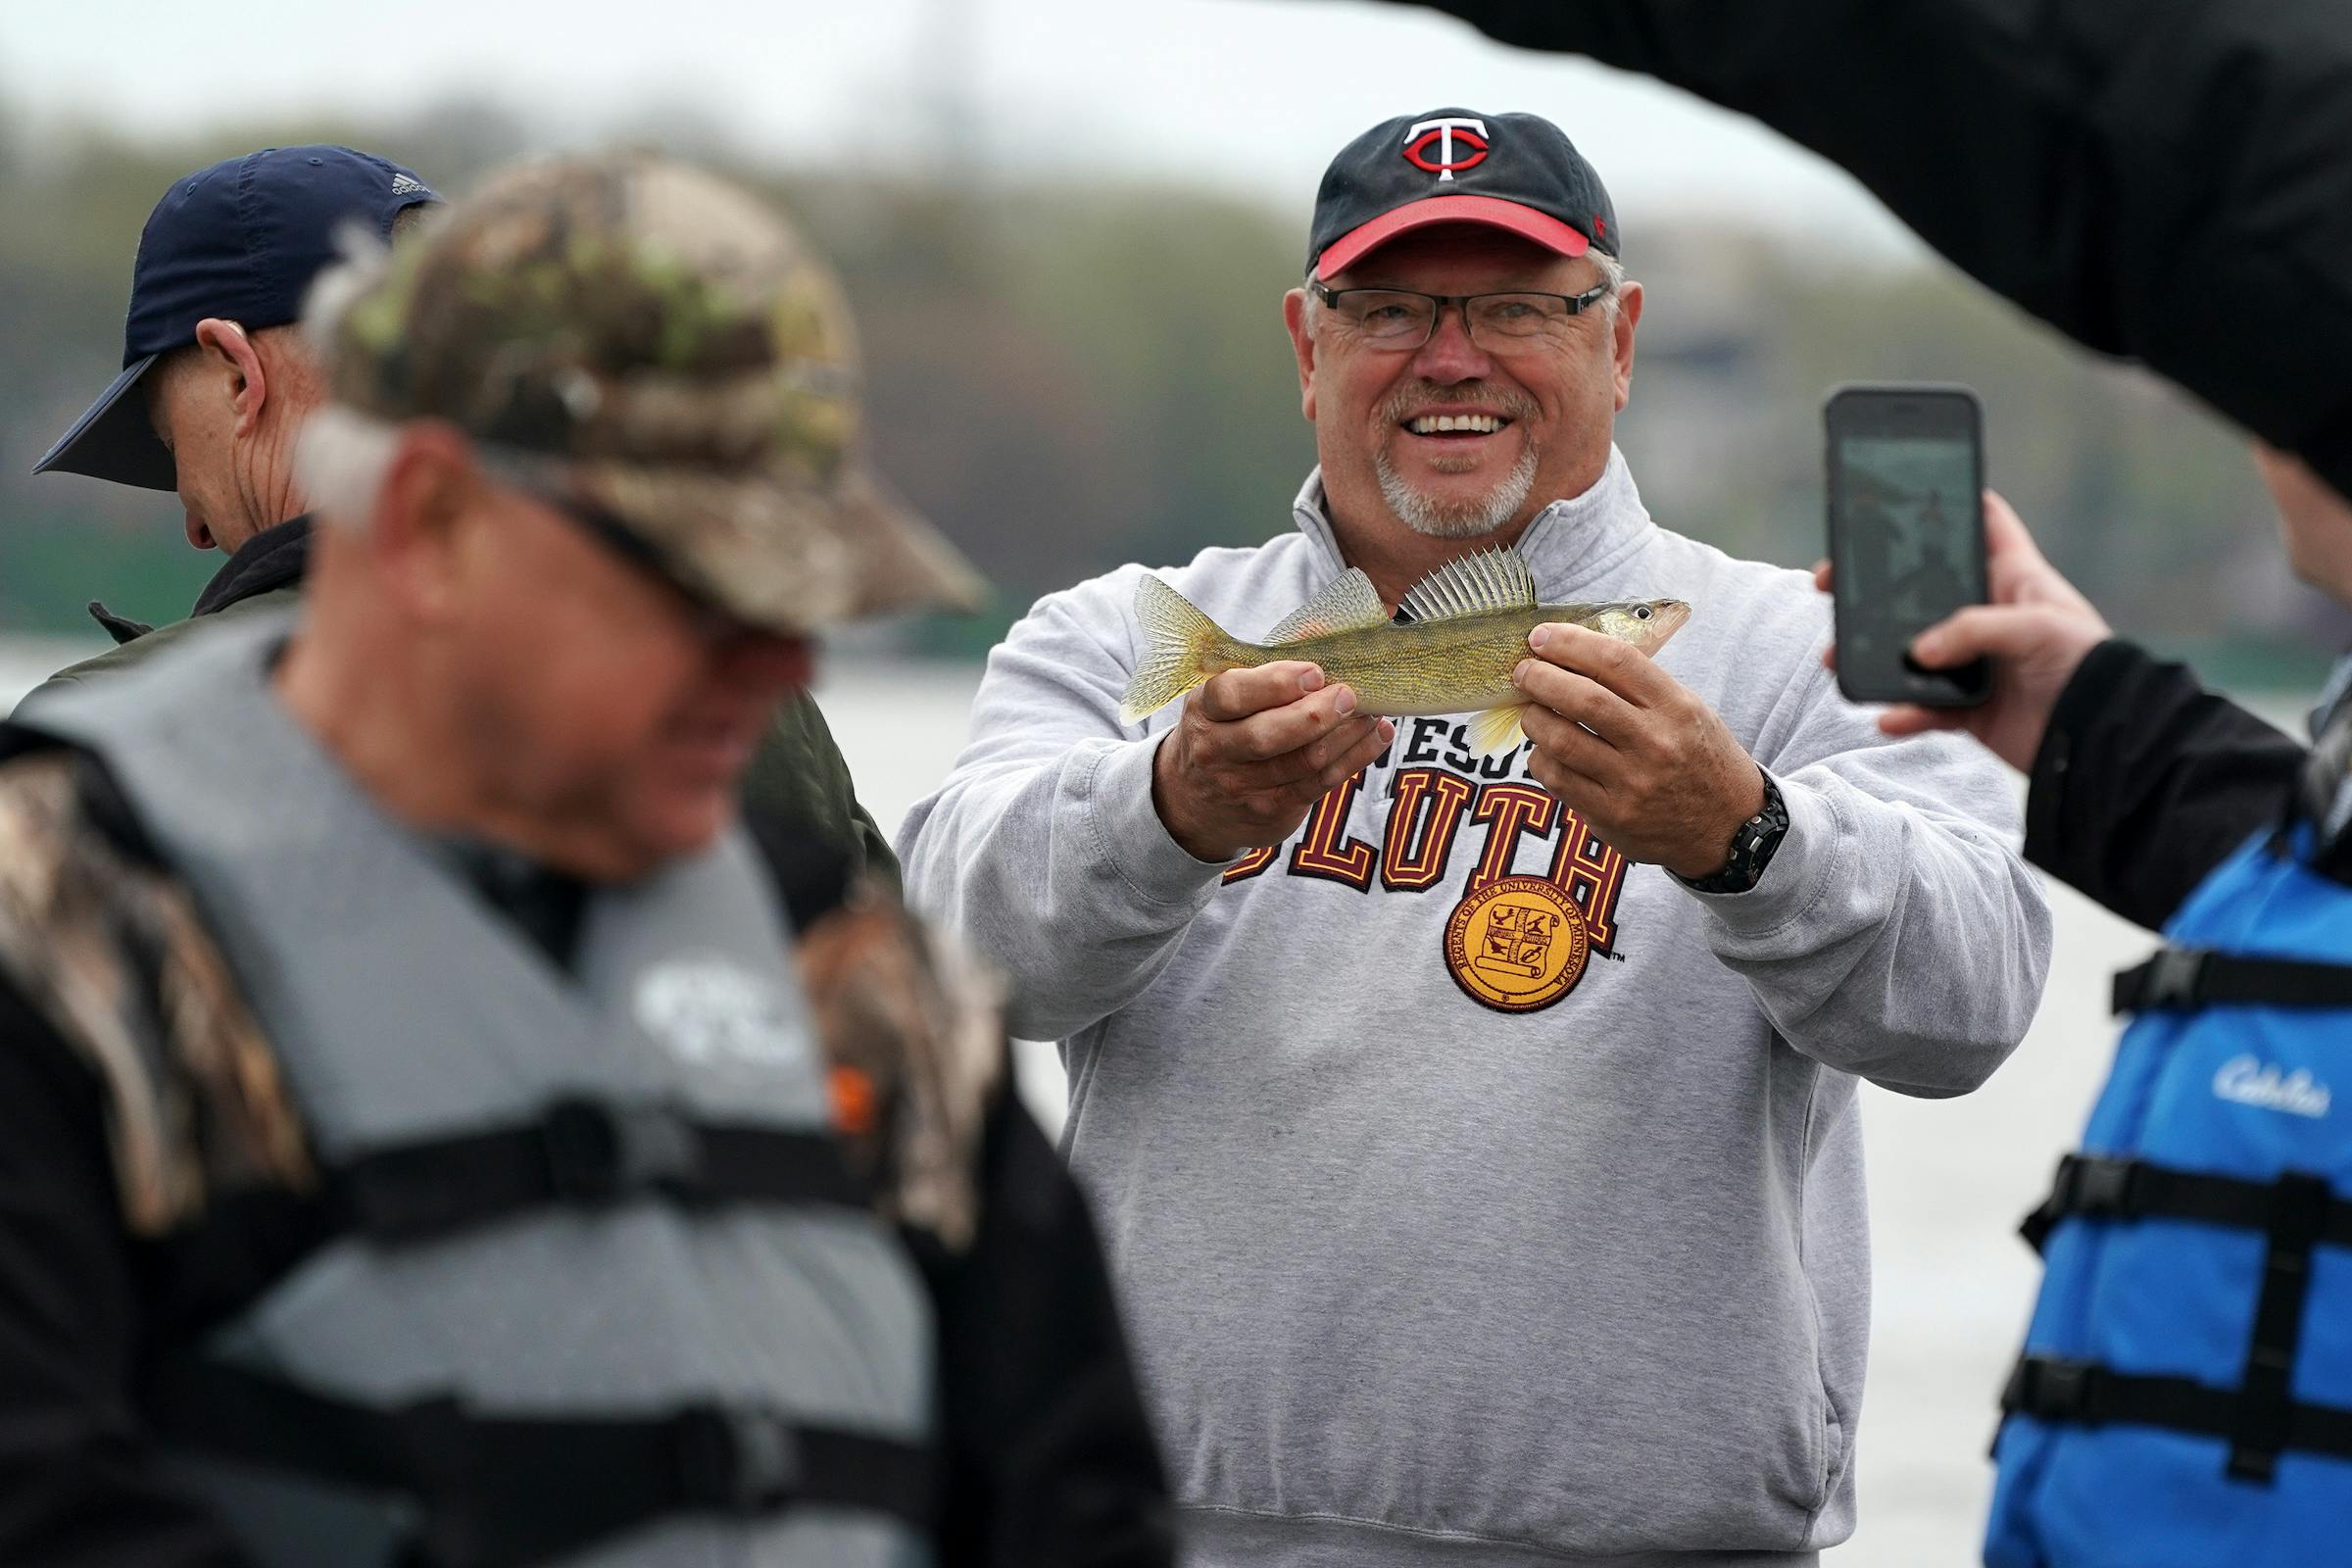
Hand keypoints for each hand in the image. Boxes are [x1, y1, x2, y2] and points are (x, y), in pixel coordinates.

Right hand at [1152, 662, 1394, 861]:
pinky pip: (1321, 784)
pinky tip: (1376, 736)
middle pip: (1269, 735)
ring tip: (1372, 711)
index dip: (1276, 682)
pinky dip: (1355, 758)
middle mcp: (1216, 750)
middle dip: (1316, 714)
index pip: (1232, 694)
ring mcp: (1242, 785)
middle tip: (1350, 695)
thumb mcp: (1227, 697)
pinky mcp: (1271, 811)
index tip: (1315, 672)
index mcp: (1204, 710)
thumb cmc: (1223, 732)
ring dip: (1346, 734)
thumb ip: (1269, 665)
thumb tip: (1320, 628)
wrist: (1193, 804)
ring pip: (1303, 761)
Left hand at [1511, 625, 1763, 878]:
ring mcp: (1632, 784)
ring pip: (1560, 741)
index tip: (1541, 637)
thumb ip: (1639, 685)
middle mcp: (1655, 744)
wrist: (1728, 828)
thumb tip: (1573, 655)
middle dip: (1540, 678)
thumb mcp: (1688, 709)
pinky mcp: (1611, 817)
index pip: (1616, 661)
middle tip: (1522, 671)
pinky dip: (1541, 758)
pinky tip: (1544, 749)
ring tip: (1530, 710)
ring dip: (1533, 719)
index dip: (1570, 643)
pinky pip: (1557, 780)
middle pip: (1582, 699)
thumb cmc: (1699, 757)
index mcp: (1676, 708)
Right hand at [1814, 490, 2109, 770]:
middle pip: (1922, 589)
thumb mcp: (2036, 626)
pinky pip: (1924, 708)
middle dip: (1877, 586)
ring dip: (1872, 655)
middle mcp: (1989, 615)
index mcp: (2014, 577)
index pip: (1985, 525)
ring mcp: (1976, 662)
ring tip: (1838, 657)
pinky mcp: (1969, 708)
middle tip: (1835, 583)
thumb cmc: (2087, 665)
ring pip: (1910, 651)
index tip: (1912, 493)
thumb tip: (1918, 651)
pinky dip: (1903, 712)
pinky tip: (1888, 715)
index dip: (1955, 503)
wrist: (2100, 737)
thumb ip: (1972, 629)